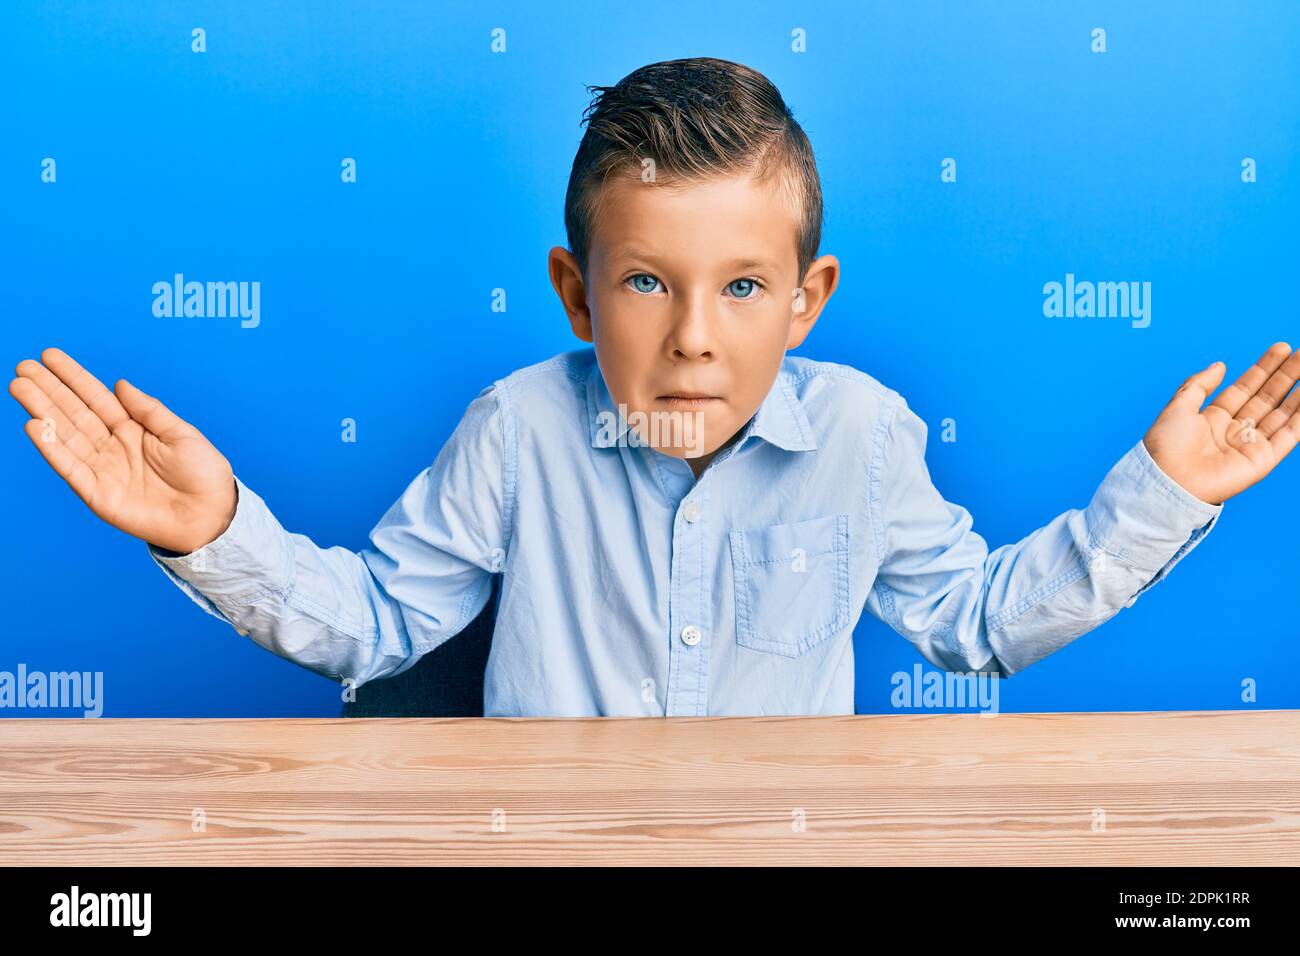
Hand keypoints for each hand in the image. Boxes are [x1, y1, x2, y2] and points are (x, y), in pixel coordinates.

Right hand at [10, 347, 236, 553]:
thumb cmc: (203, 475)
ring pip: (66, 435)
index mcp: (133, 430)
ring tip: (20, 387)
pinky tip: (35, 426)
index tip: (50, 356)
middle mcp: (113, 447)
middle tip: (23, 367)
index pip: (96, 398)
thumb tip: (119, 383)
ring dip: (42, 412)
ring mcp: (103, 470)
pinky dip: (52, 448)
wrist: (212, 516)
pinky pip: (70, 467)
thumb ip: (149, 410)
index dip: (73, 378)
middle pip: (74, 413)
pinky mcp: (98, 495)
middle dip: (49, 390)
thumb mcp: (181, 434)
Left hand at [1142, 341, 1299, 505]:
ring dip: (1299, 393)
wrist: (1167, 480)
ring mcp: (1250, 446)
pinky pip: (1289, 435)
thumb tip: (1220, 365)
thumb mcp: (1179, 407)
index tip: (1283, 347)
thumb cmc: (1166, 446)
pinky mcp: (1262, 461)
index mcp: (1213, 419)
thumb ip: (1199, 384)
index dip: (1264, 368)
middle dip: (1287, 375)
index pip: (1246, 388)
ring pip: (1282, 413)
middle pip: (1267, 397)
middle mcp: (1235, 431)